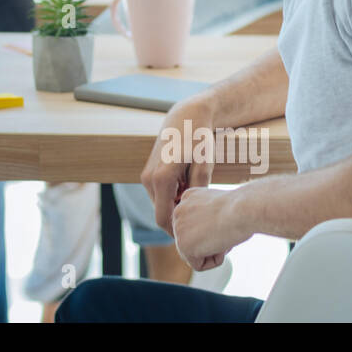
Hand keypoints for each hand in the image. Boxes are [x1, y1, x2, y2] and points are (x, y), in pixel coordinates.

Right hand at [141, 99, 215, 234]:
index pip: (163, 219)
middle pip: (162, 213)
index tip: (196, 235)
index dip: (177, 232)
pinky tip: (189, 185)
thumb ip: (197, 191)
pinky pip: (160, 194)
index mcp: (161, 179)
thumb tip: (192, 213)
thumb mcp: (204, 165)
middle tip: (202, 216)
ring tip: (197, 196)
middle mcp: (148, 179)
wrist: (186, 116)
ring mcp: (146, 175)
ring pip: (160, 203)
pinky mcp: (148, 172)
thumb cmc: (198, 138)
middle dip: (179, 218)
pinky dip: (173, 196)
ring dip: (176, 205)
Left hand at [171, 186, 249, 270]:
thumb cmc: (242, 208)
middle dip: (213, 241)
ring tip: (223, 235)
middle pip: (193, 240)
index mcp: (187, 198)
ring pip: (195, 253)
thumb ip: (206, 218)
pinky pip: (198, 265)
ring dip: (214, 250)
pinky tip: (221, 243)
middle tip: (226, 228)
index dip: (217, 228)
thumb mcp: (219, 208)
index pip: (196, 225)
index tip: (227, 219)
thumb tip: (203, 236)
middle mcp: (178, 211)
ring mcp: (178, 228)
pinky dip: (215, 261)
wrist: (244, 209)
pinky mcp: (183, 245)